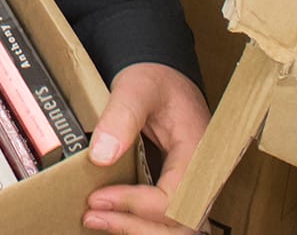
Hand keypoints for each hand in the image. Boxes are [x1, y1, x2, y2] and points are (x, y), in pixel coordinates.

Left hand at [83, 61, 211, 233]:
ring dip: (139, 229)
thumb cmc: (155, 79)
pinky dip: (142, 223)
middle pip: (183, 223)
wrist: (164, 77)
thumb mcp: (135, 87)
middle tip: (92, 216)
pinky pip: (169, 218)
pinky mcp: (181, 188)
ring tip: (96, 219)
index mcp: (200, 151)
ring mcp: (195, 185)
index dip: (138, 205)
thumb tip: (101, 156)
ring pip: (179, 228)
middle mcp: (204, 175)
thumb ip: (120, 117)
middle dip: (137, 226)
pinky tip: (112, 215)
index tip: (99, 198)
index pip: (177, 197)